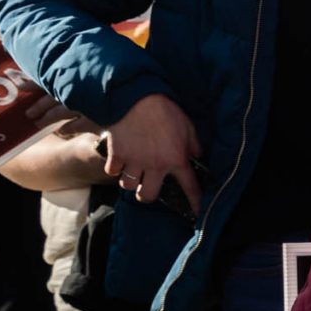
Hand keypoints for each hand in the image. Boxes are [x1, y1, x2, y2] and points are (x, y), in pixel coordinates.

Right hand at [101, 92, 201, 209]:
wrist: (136, 97)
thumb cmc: (165, 110)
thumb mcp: (188, 127)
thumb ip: (193, 145)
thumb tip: (198, 156)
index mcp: (176, 160)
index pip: (190, 187)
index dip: (195, 202)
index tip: (197, 213)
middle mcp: (155, 166)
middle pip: (147, 196)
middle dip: (146, 195)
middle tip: (146, 186)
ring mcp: (134, 161)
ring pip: (128, 186)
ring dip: (130, 181)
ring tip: (132, 172)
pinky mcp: (117, 154)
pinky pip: (112, 171)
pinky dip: (114, 168)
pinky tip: (119, 161)